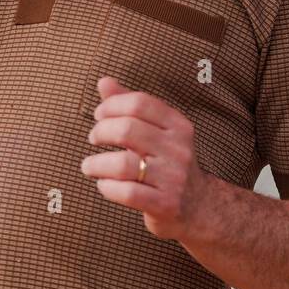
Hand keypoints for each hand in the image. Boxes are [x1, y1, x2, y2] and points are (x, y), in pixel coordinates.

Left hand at [80, 77, 213, 240]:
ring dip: (96, 164)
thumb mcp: (156, 132)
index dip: (112, 105)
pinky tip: (103, 184)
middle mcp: (179, 149)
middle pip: (128, 130)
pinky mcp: (166, 204)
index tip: (99, 115)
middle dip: (101, 132)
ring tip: (89, 166)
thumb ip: (130, 106)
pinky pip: (127, 193)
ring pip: (123, 164)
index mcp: (178, 125)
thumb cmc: (168, 163)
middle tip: (93, 138)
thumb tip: (104, 81)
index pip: (140, 102)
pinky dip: (107, 187)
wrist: (200, 207)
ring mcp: (174, 178)